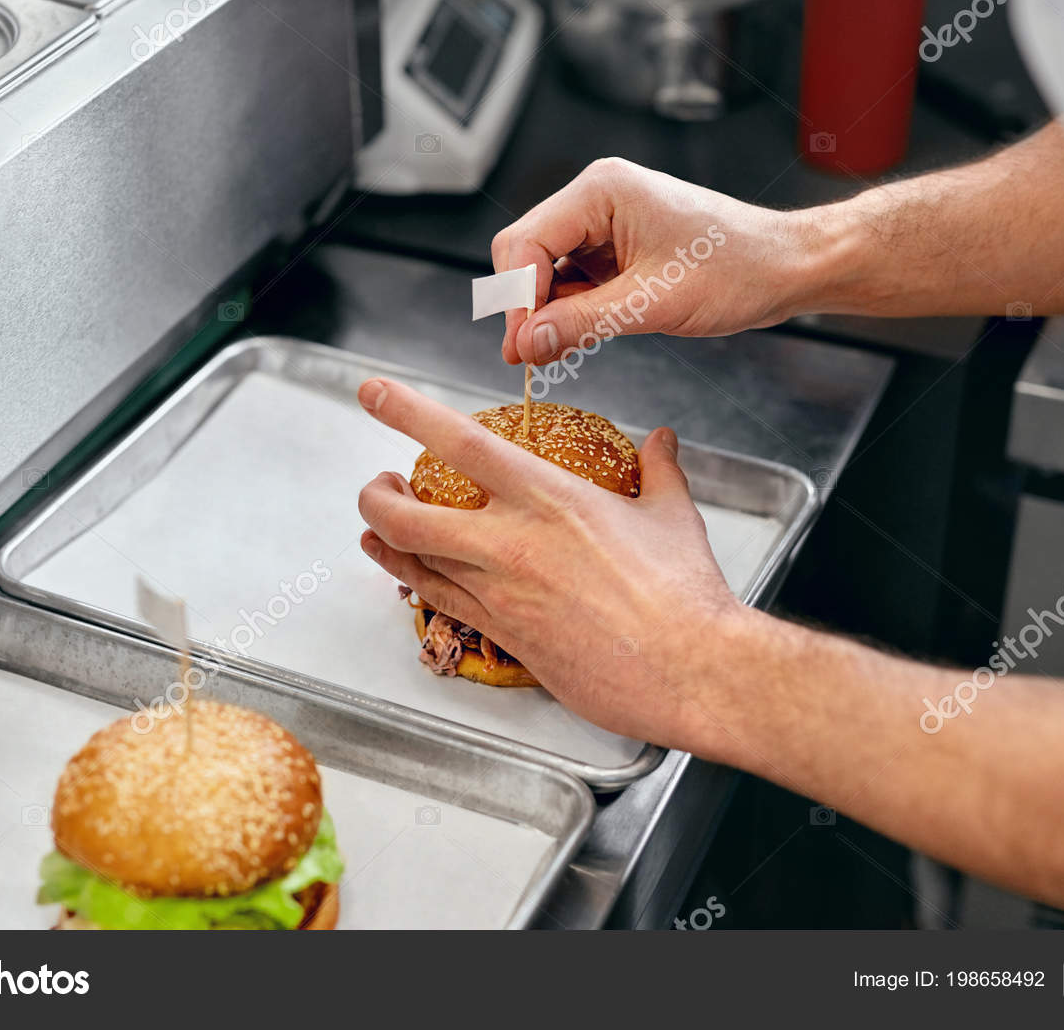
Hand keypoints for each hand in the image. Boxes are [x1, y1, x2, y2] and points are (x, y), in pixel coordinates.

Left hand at [354, 377, 751, 751]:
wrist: (688, 669)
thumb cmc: (684, 594)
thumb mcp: (672, 515)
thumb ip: (658, 471)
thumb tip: (661, 440)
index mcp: (549, 497)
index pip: (460, 442)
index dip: (407, 412)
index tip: (375, 393)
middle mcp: (511, 543)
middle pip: (406, 514)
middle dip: (375, 495)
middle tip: (378, 482)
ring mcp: (499, 593)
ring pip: (413, 562)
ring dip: (383, 540)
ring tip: (376, 525)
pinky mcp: (502, 635)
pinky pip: (439, 602)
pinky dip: (414, 582)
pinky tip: (408, 573)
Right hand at [492, 157, 814, 364]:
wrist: (785, 268)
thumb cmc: (739, 268)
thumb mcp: (652, 304)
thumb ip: (581, 322)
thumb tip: (527, 343)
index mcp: (601, 190)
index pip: (525, 242)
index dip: (516, 298)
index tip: (521, 345)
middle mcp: (597, 198)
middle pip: (527, 252)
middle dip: (525, 306)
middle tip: (528, 356)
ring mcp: (605, 222)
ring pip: (547, 270)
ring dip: (547, 313)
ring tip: (552, 355)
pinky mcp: (616, 247)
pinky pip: (574, 279)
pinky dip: (570, 311)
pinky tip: (571, 340)